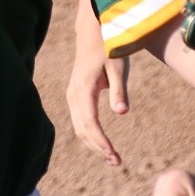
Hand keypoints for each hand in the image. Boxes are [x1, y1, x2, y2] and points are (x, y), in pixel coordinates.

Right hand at [66, 47, 132, 167]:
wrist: (93, 33)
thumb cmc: (109, 48)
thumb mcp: (118, 66)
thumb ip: (119, 90)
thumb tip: (122, 113)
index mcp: (83, 89)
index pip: (90, 123)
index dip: (101, 141)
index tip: (114, 155)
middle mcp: (74, 95)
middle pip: (83, 130)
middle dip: (99, 148)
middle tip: (118, 162)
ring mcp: (72, 96)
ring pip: (80, 128)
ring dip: (94, 145)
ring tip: (113, 158)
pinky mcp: (76, 97)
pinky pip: (80, 121)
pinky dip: (90, 136)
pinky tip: (103, 144)